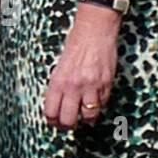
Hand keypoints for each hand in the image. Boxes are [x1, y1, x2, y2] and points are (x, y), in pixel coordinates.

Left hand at [44, 4, 118, 129]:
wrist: (95, 31)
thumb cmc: (76, 45)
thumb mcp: (60, 66)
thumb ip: (60, 85)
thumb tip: (59, 104)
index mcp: (58, 81)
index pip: (51, 111)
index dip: (52, 121)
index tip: (55, 122)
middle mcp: (73, 86)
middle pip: (68, 120)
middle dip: (68, 126)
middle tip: (69, 125)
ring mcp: (91, 87)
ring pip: (88, 117)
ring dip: (86, 119)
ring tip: (84, 116)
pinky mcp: (106, 85)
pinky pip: (102, 105)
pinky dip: (99, 106)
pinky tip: (95, 100)